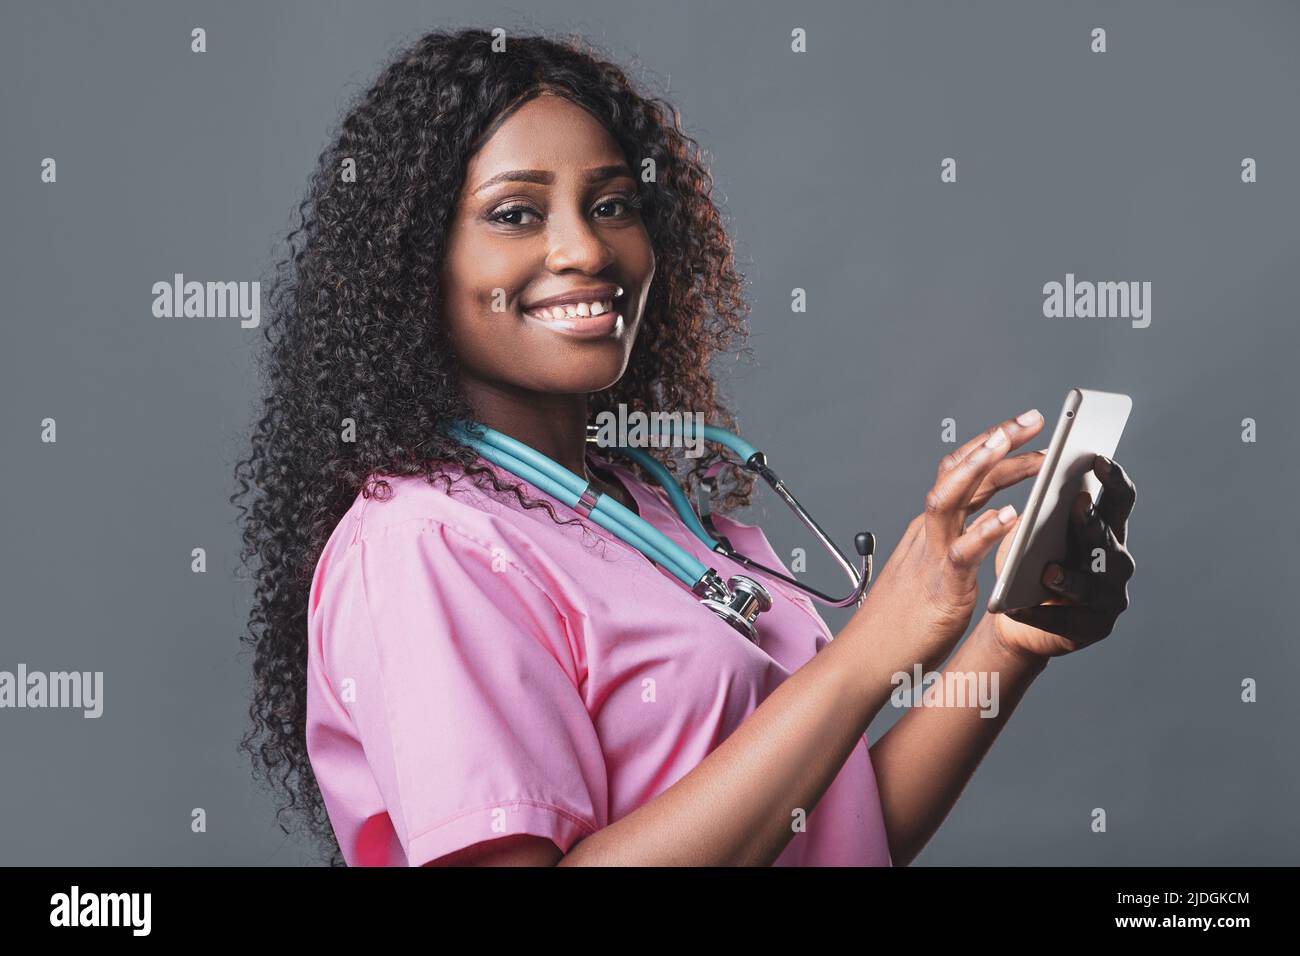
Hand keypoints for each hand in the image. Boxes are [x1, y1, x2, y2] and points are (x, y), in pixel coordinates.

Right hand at [856, 410, 1046, 668]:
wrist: (869, 657)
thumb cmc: (904, 622)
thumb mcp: (936, 570)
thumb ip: (959, 543)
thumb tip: (995, 520)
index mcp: (930, 527)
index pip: (960, 472)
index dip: (991, 445)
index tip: (1024, 427)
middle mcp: (928, 531)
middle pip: (958, 472)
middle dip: (996, 441)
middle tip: (1034, 419)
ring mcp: (931, 555)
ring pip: (950, 497)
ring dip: (981, 467)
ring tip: (1012, 445)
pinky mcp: (941, 585)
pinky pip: (962, 551)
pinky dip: (985, 530)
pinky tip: (1011, 516)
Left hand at [992, 455, 1136, 658]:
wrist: (1015, 612)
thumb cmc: (1027, 563)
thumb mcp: (1031, 533)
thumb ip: (1042, 513)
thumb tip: (1043, 487)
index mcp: (1105, 529)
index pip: (1119, 499)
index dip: (1114, 480)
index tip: (1098, 459)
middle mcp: (1116, 561)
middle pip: (1107, 538)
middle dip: (1092, 521)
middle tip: (1077, 503)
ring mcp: (1109, 596)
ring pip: (1091, 585)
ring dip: (1069, 578)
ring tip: (1048, 573)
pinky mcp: (1092, 628)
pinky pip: (1065, 620)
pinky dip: (1040, 614)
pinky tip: (1018, 608)